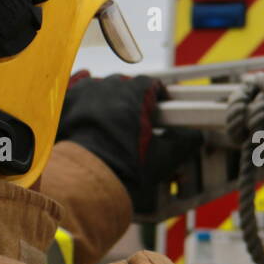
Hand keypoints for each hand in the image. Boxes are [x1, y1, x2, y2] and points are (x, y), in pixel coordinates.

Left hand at [58, 73, 201, 203]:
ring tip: (110, 115)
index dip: (157, 94)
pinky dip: (80, 88)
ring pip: (100, 85)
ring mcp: (85, 92)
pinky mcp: (66, 102)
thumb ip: (185, 143)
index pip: (151, 84)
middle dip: (132, 97)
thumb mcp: (163, 158)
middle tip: (135, 118)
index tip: (160, 106)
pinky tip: (85, 90)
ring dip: (107, 96)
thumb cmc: (124, 168)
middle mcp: (110, 86)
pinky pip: (75, 86)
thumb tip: (197, 136)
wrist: (84, 179)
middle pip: (125, 83)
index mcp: (136, 94)